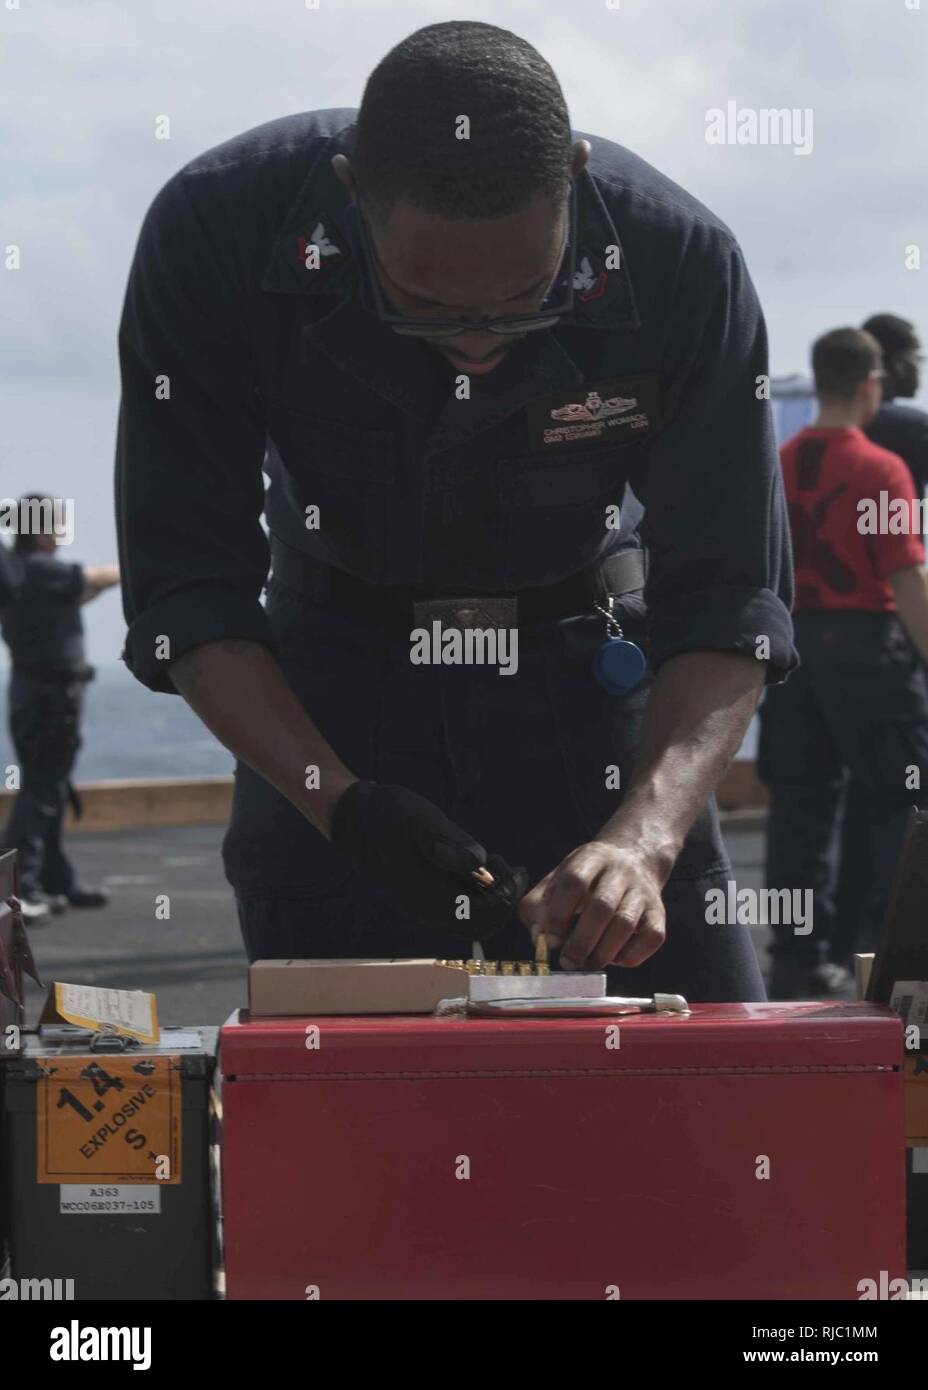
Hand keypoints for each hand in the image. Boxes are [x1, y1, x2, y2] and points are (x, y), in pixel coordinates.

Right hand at [331, 780, 527, 940]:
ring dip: (490, 898)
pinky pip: (459, 911)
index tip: (510, 866)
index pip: (483, 917)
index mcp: (428, 899)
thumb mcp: (419, 819)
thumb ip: (447, 841)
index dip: (505, 895)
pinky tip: (476, 867)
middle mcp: (426, 913)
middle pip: (481, 927)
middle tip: (507, 867)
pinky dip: (477, 895)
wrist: (353, 820)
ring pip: (471, 921)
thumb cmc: (387, 815)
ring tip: (494, 864)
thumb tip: (478, 862)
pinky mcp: (422, 901)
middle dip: (502, 900)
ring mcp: (423, 909)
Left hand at [518, 841, 665, 969]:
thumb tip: (542, 937)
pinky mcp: (659, 912)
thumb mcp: (556, 881)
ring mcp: (643, 891)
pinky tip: (615, 958)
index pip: (574, 881)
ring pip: (625, 924)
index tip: (551, 937)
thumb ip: (539, 908)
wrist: (634, 860)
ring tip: (588, 964)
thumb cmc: (587, 879)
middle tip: (568, 961)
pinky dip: (631, 955)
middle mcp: (620, 871)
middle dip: (581, 941)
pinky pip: (651, 938)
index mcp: (590, 858)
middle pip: (601, 906)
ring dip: (603, 952)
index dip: (559, 913)